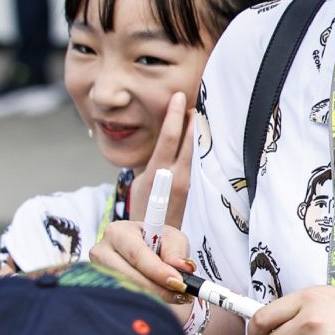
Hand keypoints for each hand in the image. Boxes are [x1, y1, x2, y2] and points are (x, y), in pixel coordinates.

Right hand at [90, 219, 194, 305]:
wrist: (143, 249)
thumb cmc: (156, 241)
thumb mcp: (172, 238)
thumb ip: (177, 251)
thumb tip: (182, 267)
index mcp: (118, 232)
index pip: (137, 254)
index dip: (158, 271)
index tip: (178, 282)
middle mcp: (102, 251)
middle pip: (128, 276)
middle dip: (157, 289)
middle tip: (181, 293)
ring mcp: (97, 272)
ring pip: (126, 291)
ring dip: (153, 297)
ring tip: (175, 296)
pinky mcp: (101, 289)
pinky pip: (123, 300)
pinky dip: (144, 302)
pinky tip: (160, 300)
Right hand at [140, 92, 195, 233]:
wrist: (155, 237)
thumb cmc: (142, 208)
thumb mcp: (140, 182)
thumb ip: (151, 162)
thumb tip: (159, 145)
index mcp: (159, 173)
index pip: (169, 138)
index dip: (174, 116)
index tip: (178, 97)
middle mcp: (175, 175)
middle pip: (187, 140)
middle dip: (190, 118)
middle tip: (192, 97)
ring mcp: (185, 181)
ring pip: (193, 149)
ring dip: (194, 129)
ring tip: (195, 109)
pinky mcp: (190, 186)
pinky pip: (192, 159)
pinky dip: (193, 143)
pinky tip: (194, 132)